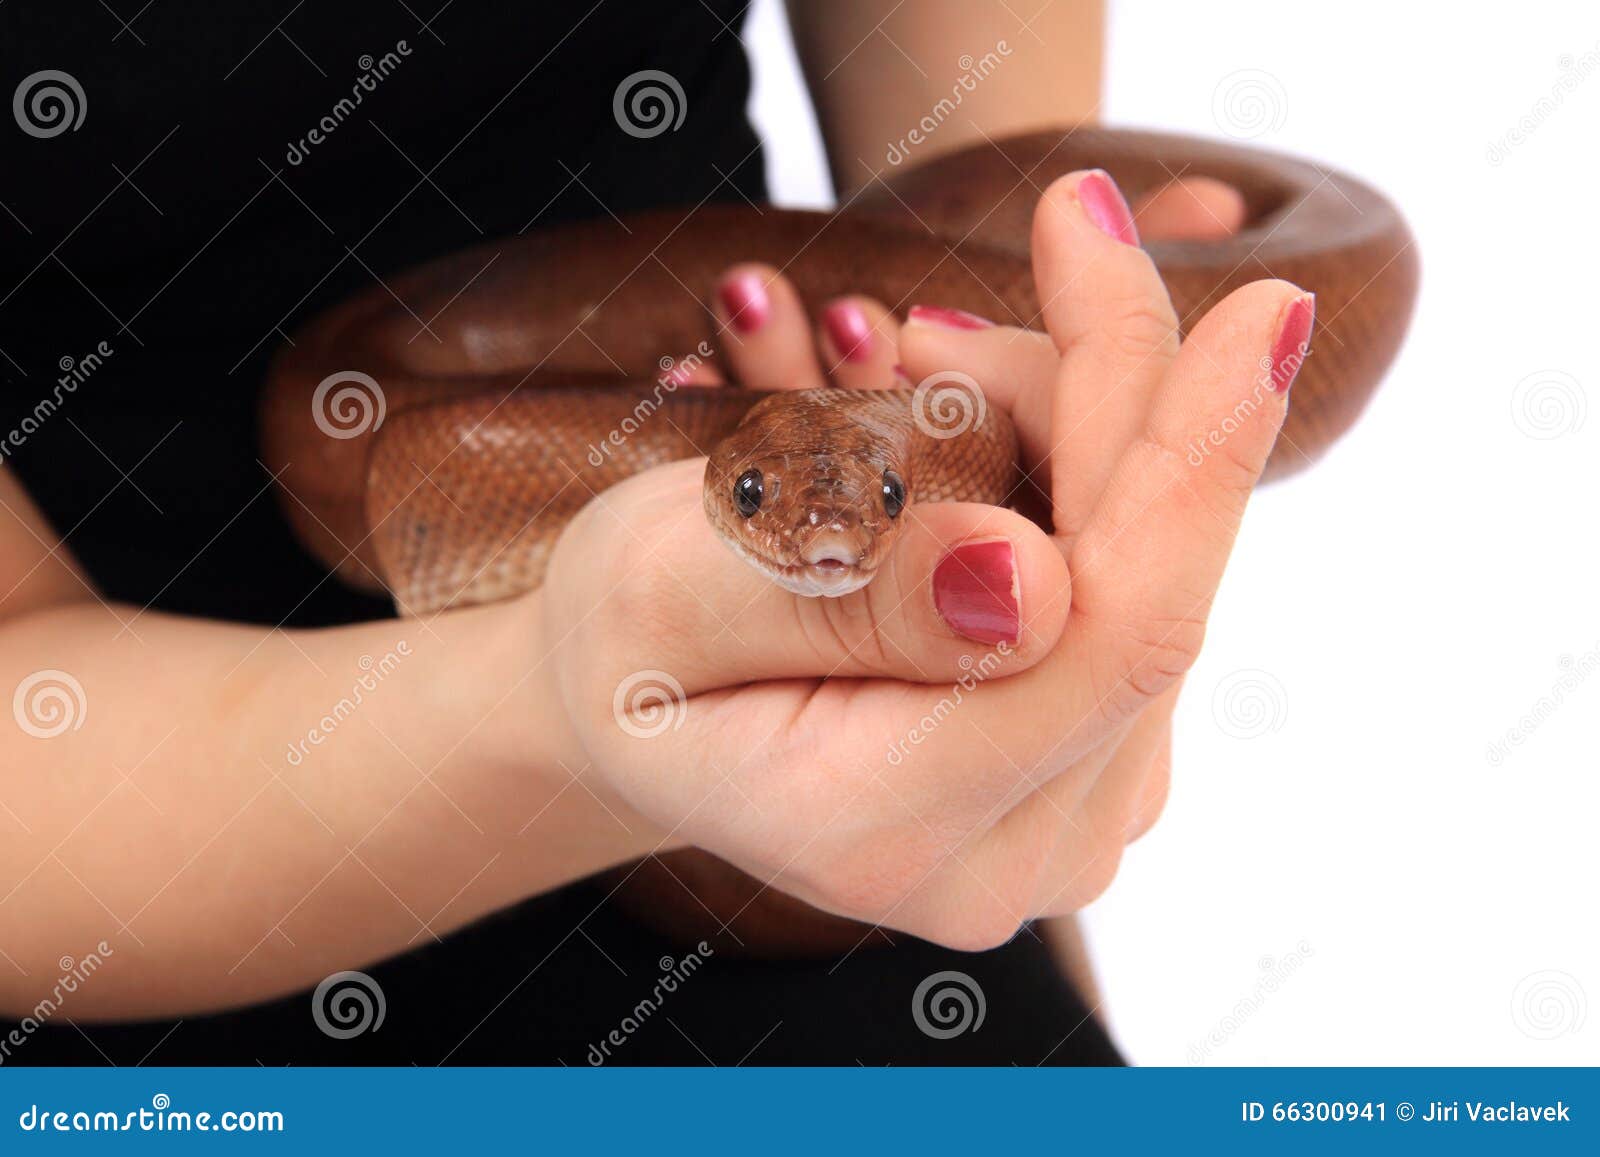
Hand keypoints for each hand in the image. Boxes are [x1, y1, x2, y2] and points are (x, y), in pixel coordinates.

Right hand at [529, 170, 1308, 947]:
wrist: (645, 713)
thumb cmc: (626, 642)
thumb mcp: (663, 590)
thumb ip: (833, 591)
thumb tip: (1030, 576)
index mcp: (888, 826)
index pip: (1110, 637)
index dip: (1192, 462)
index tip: (1262, 307)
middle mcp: (1016, 851)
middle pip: (1135, 580)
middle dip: (1071, 400)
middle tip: (917, 326)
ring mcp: (1070, 815)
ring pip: (1140, 566)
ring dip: (1049, 434)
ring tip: (885, 397)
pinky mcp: (1094, 761)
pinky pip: (1126, 583)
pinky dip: (1061, 482)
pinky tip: (947, 458)